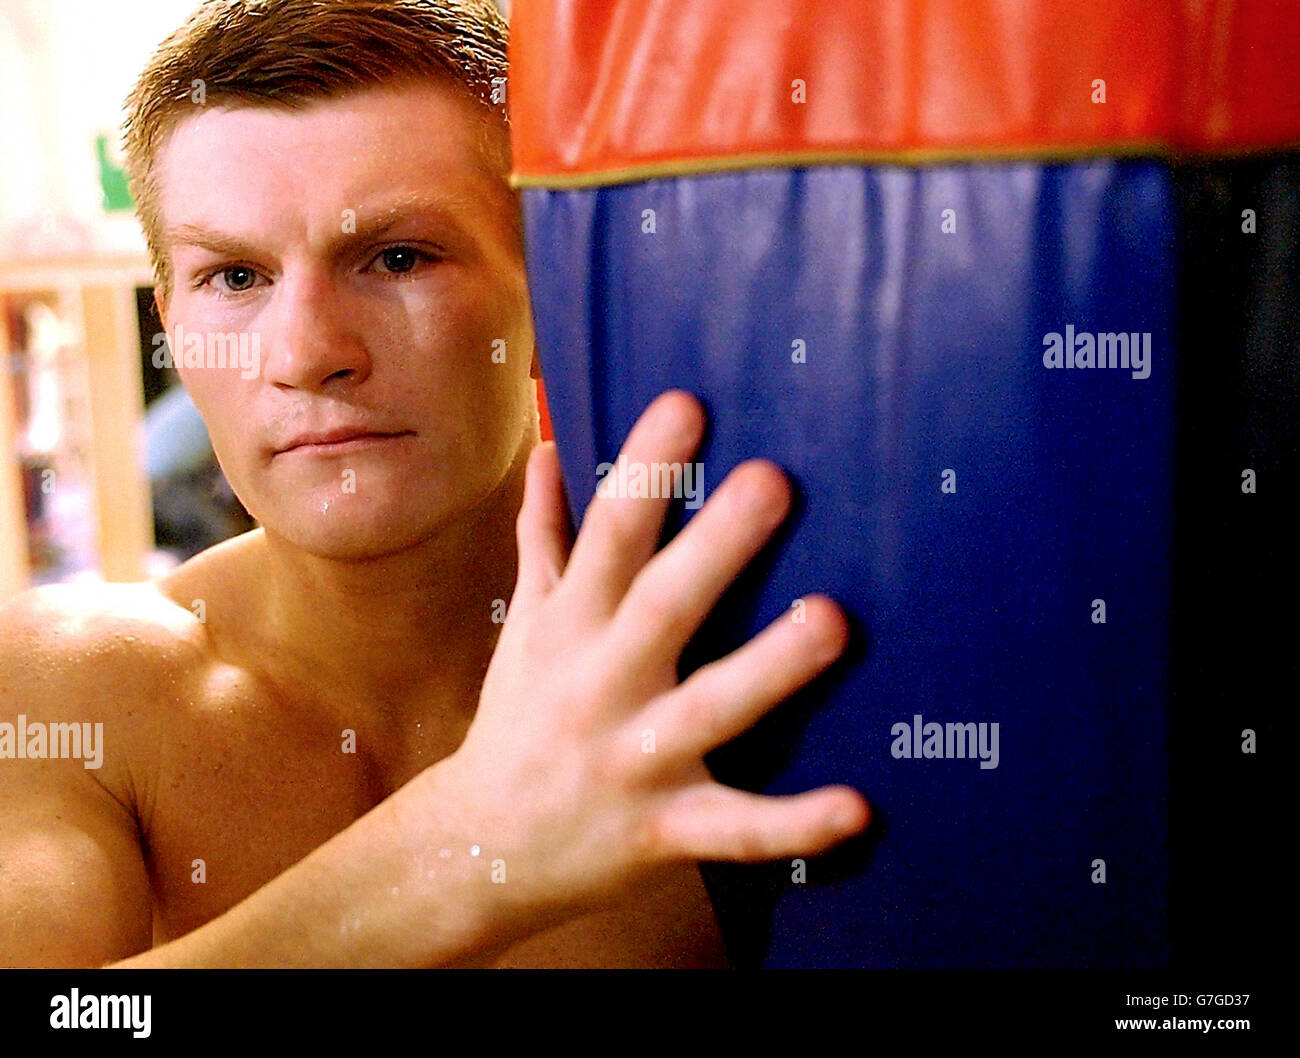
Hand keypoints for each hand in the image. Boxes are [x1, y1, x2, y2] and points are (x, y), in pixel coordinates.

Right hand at [439, 389, 869, 933]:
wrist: (480, 848)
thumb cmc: (517, 719)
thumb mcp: (526, 625)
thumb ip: (544, 537)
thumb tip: (548, 449)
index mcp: (571, 626)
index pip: (608, 534)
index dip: (645, 470)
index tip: (687, 406)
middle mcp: (601, 684)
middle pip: (661, 607)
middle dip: (714, 547)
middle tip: (773, 481)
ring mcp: (634, 758)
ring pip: (707, 709)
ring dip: (768, 668)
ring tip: (831, 620)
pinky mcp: (664, 828)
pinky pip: (734, 828)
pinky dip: (792, 825)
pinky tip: (857, 807)